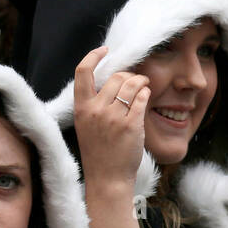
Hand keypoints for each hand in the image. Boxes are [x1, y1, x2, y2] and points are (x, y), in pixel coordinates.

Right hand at [73, 46, 149, 195]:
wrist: (107, 177)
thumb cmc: (99, 151)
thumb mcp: (87, 124)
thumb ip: (95, 102)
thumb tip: (114, 78)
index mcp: (81, 108)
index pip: (82, 72)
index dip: (94, 56)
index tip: (105, 51)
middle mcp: (96, 110)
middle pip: (115, 76)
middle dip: (129, 75)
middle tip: (135, 81)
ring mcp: (113, 117)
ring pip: (132, 84)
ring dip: (141, 82)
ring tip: (144, 87)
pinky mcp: (131, 124)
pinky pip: (142, 98)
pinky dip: (147, 94)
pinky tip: (146, 98)